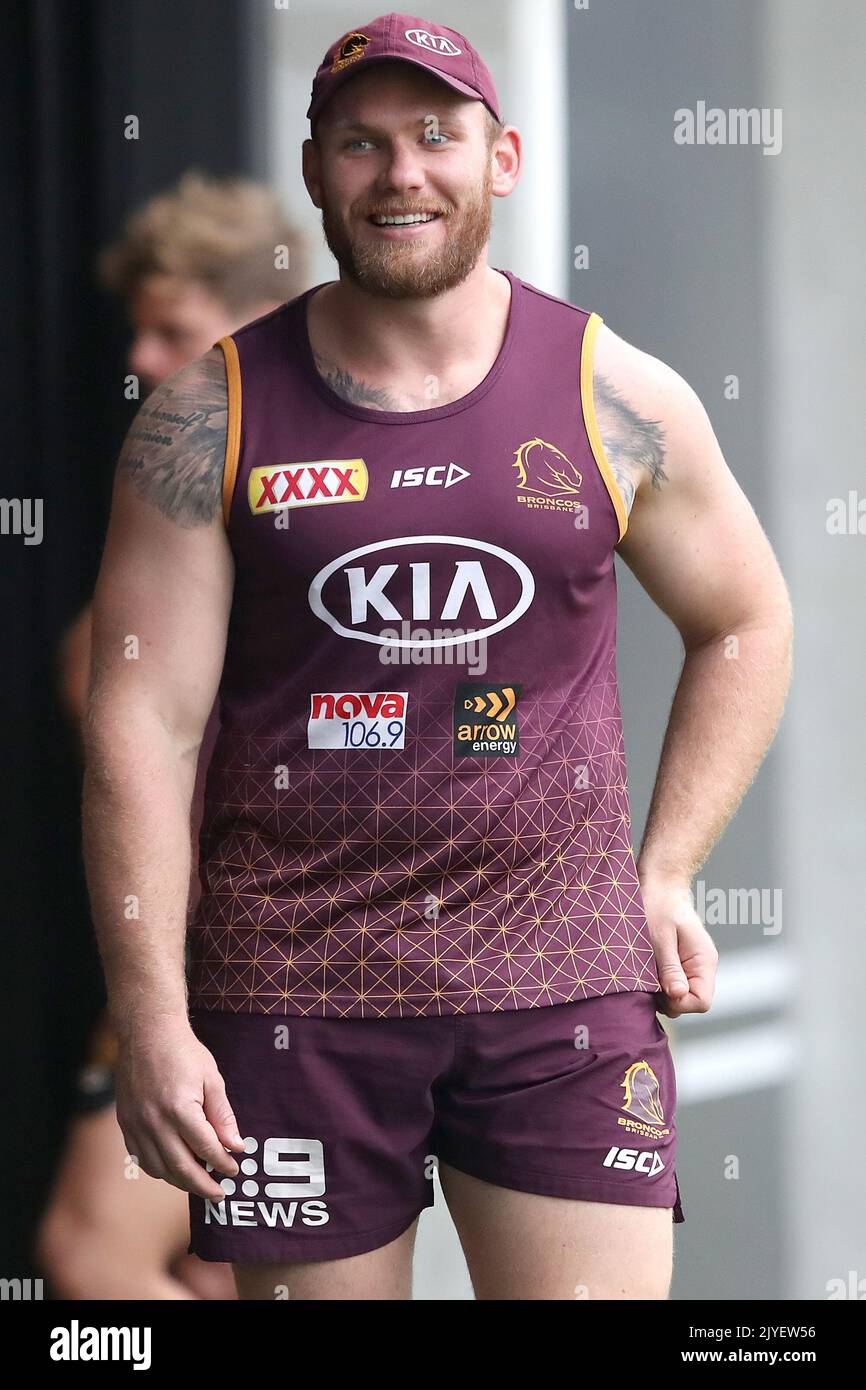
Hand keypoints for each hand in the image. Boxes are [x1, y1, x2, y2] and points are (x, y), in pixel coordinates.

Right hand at [114, 1016, 244, 1200]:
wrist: (146, 1034)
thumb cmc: (183, 1053)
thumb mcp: (211, 1078)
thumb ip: (222, 1115)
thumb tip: (235, 1145)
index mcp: (179, 1107)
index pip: (205, 1148)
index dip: (222, 1164)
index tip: (234, 1171)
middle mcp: (153, 1121)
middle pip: (181, 1167)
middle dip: (203, 1185)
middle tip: (219, 1194)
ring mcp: (135, 1125)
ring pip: (158, 1169)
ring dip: (180, 1182)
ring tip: (198, 1182)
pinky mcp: (124, 1124)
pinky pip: (141, 1158)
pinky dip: (159, 1169)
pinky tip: (173, 1168)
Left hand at [640, 875, 718, 1017]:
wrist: (660, 885)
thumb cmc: (659, 906)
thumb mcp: (660, 937)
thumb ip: (670, 967)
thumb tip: (678, 995)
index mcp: (704, 961)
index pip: (701, 1002)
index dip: (679, 1002)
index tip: (659, 986)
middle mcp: (701, 968)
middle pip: (689, 1003)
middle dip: (667, 998)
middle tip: (648, 976)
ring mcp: (691, 967)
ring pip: (678, 997)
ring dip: (660, 990)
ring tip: (646, 968)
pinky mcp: (679, 965)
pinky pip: (671, 985)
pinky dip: (657, 983)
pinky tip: (647, 967)